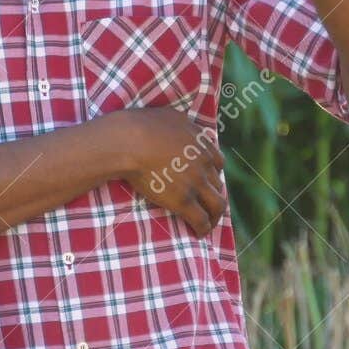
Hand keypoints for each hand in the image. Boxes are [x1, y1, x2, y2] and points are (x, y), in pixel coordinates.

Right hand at [110, 107, 226, 234]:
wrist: (130, 142)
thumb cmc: (142, 125)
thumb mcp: (170, 115)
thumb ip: (183, 123)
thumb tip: (184, 125)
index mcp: (202, 144)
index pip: (218, 163)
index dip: (213, 173)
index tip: (206, 180)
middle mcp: (204, 164)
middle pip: (218, 184)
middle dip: (213, 194)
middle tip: (206, 203)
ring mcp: (195, 183)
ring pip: (217, 205)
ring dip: (215, 215)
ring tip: (209, 223)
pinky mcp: (183, 201)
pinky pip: (201, 219)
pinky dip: (203, 228)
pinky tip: (199, 233)